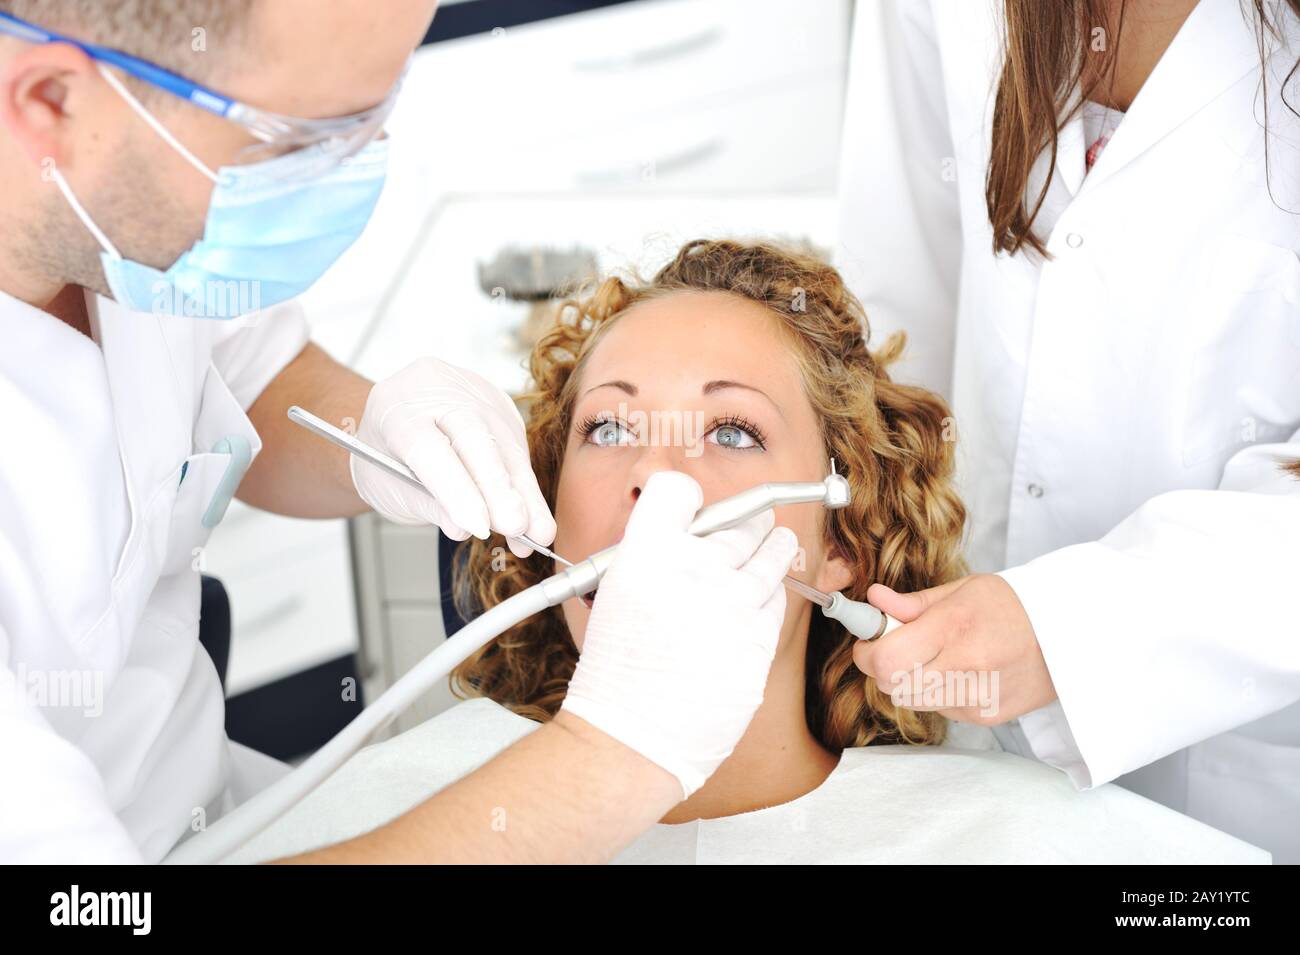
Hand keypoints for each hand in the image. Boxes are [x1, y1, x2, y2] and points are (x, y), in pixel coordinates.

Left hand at [351, 356, 555, 557]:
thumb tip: (465, 527)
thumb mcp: (391, 488)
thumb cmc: (386, 457)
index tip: (479, 525)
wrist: (392, 423)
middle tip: (516, 525)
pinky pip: (518, 445)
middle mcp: (434, 390)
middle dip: (499, 488)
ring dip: (524, 492)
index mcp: (395, 410)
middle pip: (474, 438)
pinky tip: (533, 513)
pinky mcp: (499, 402)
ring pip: (505, 443)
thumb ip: (428, 506)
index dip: (457, 490)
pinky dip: (526, 484)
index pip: (428, 449)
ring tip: (536, 531)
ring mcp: (471, 391)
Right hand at [560, 471, 799, 798]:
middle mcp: (692, 569)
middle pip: (739, 519)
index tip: (698, 508)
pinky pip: (776, 598)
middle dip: (748, 521)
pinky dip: (768, 595)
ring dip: (773, 546)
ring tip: (774, 542)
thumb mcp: (617, 594)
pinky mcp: (758, 637)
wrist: (632, 735)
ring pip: (771, 553)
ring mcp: (731, 602)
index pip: (678, 489)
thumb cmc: (620, 669)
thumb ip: (654, 556)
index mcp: (645, 552)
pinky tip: (754, 604)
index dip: (689, 498)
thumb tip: (693, 531)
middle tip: (752, 525)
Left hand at [852, 573, 1055, 724]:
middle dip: (885, 668)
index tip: (871, 640)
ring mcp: (978, 697)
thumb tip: (873, 600)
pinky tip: (963, 672)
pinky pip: (941, 710)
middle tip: (898, 648)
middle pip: (893, 687)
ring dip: (911, 682)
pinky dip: (939, 693)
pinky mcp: (987, 716)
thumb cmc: (1013, 606)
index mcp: (955, 626)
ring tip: (937, 657)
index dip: (867, 652)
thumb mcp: (963, 590)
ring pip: (913, 701)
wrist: (1072, 636)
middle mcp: (966, 665)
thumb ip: (913, 602)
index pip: (886, 659)